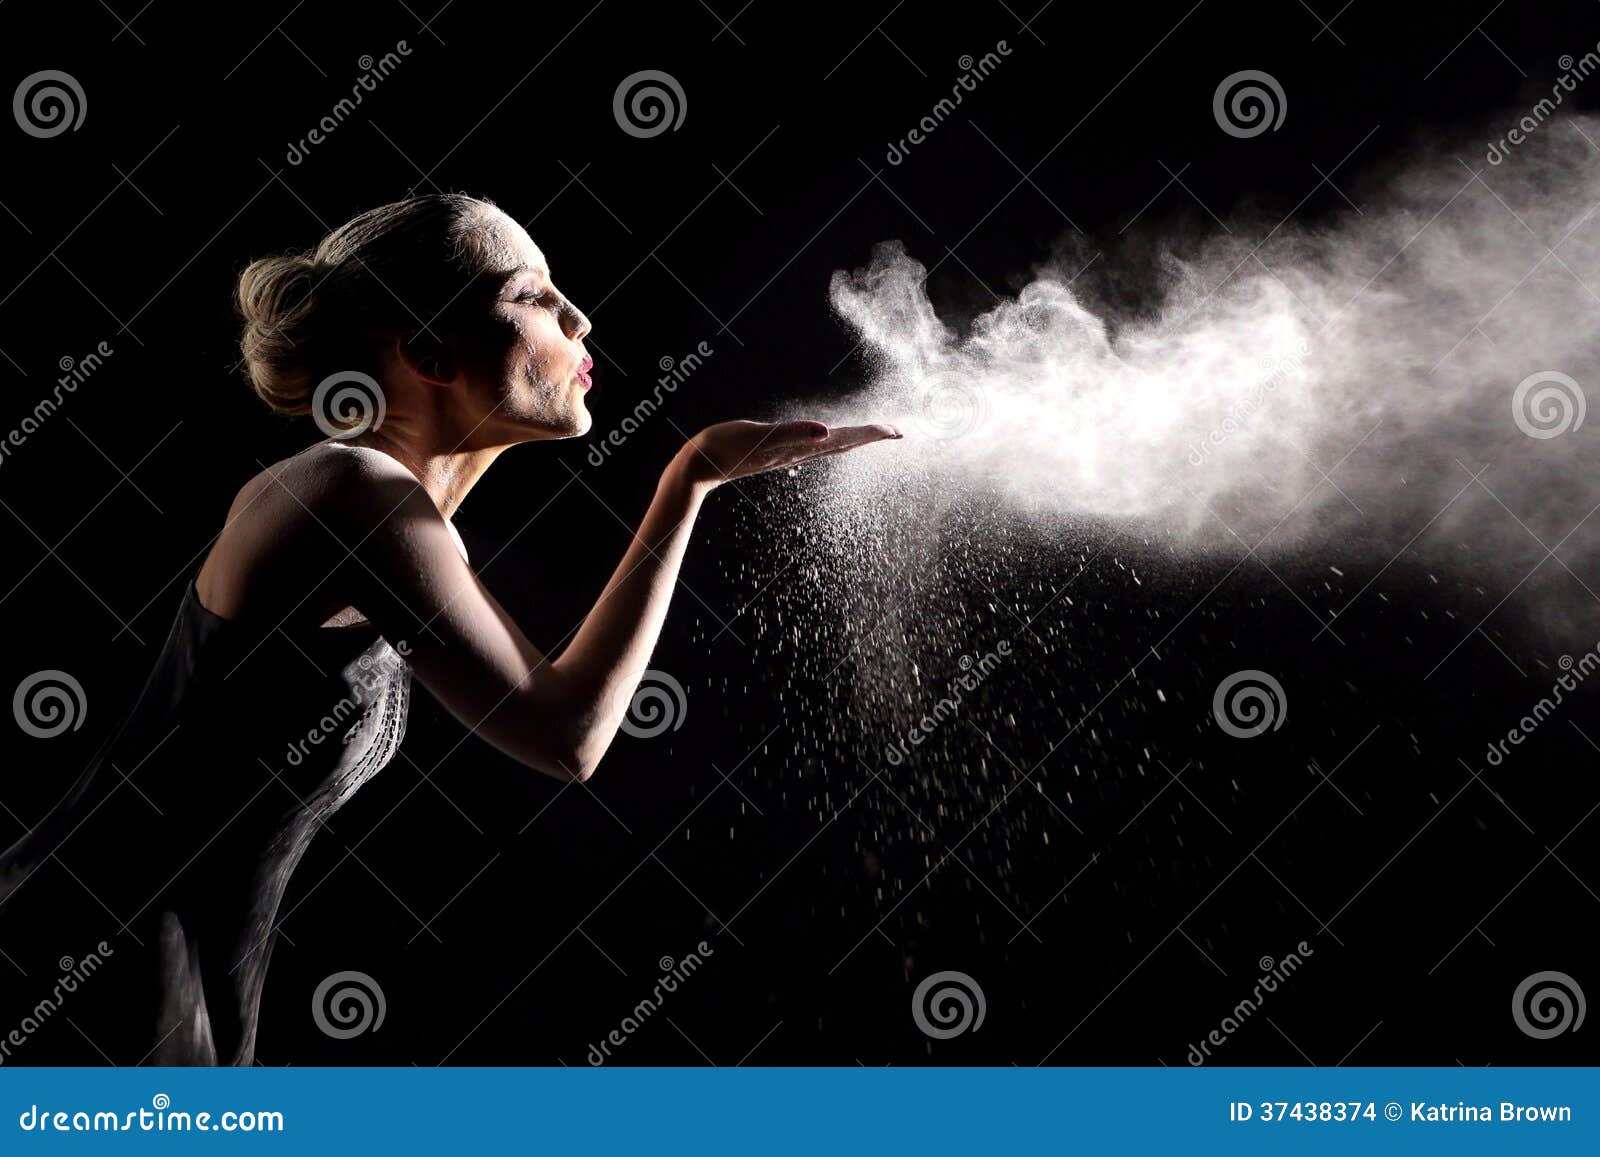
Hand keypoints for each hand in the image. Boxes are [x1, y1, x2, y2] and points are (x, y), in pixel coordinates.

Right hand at [674, 419, 901, 488]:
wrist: (699, 466)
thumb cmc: (727, 447)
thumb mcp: (762, 436)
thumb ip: (794, 432)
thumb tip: (826, 431)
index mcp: (801, 447)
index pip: (846, 439)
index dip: (872, 433)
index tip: (898, 430)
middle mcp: (799, 452)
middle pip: (844, 443)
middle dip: (871, 436)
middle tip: (898, 430)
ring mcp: (788, 454)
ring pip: (830, 446)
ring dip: (853, 439)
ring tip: (872, 434)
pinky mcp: (776, 451)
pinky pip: (811, 445)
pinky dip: (827, 440)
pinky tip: (826, 439)